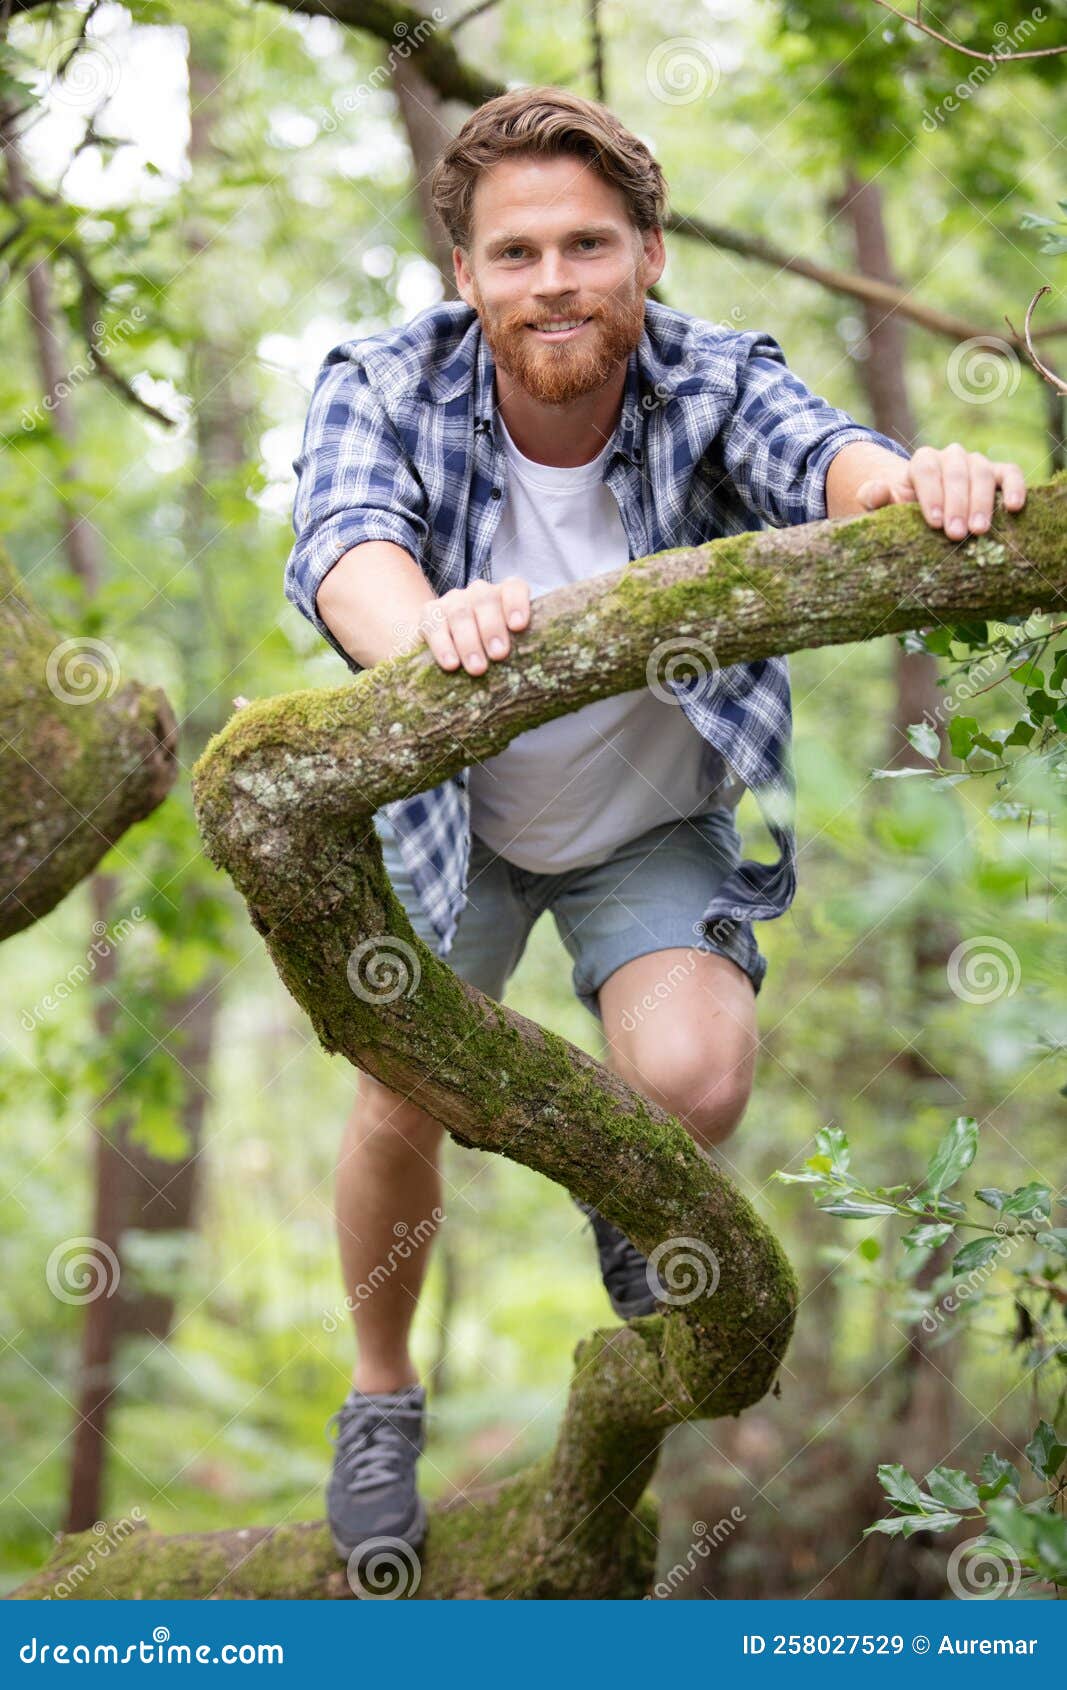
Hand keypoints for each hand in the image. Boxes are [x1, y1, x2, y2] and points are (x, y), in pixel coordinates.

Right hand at [418, 576, 531, 674]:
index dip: (516, 603)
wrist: (445, 649)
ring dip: (469, 641)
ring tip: (478, 668)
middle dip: (492, 628)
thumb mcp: (505, 649)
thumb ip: (519, 651)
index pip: (514, 588)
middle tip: (499, 655)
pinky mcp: (429, 613)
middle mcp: (479, 593)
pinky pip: (434, 625)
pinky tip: (451, 664)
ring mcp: (453, 601)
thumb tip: (529, 675)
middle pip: (485, 600)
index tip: (518, 626)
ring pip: (460, 612)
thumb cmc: (487, 653)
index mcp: (503, 597)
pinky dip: (443, 646)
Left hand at [855, 444, 1026, 538]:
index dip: (931, 494)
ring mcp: (976, 463)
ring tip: (979, 531)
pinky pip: (1010, 473)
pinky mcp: (998, 474)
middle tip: (956, 535)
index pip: (926, 468)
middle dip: (957, 504)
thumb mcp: (883, 507)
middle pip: (956, 471)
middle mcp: (950, 457)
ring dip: (982, 501)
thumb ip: (874, 498)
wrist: (926, 509)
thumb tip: (877, 491)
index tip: (935, 523)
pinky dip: (1015, 487)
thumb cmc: (903, 511)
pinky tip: (1015, 507)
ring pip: (982, 471)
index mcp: (922, 461)